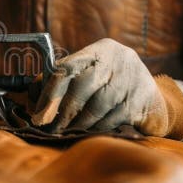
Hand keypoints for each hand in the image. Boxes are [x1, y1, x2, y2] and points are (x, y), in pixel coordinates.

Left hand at [31, 38, 182, 137]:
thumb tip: (32, 99)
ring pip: (98, 105)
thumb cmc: (107, 85)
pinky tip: (89, 131)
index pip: (68, 67)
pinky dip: (97, 128)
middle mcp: (117, 60)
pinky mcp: (142, 100)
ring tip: (69, 130)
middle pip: (83, 86)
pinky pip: (113, 118)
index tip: (39, 114)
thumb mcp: (88, 74)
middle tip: (52, 128)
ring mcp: (131, 79)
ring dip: (80, 122)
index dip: (51, 92)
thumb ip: (61, 81)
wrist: (151, 97)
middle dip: (64, 111)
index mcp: (97, 51)